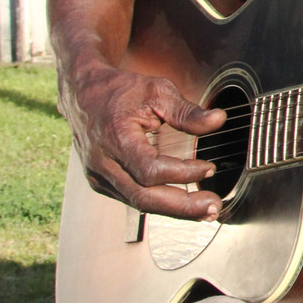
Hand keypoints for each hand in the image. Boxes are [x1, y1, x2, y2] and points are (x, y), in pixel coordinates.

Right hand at [61, 61, 226, 219]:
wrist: (83, 94)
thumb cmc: (121, 91)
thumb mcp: (157, 92)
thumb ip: (187, 112)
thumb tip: (219, 120)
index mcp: (115, 138)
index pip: (150, 170)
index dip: (182, 174)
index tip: (209, 168)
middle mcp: (102, 163)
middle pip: (143, 197)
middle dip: (182, 207)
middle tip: (213, 207)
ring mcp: (99, 176)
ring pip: (138, 203)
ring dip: (174, 210)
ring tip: (205, 210)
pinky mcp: (101, 182)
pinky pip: (132, 198)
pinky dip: (159, 203)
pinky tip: (183, 203)